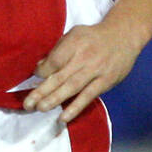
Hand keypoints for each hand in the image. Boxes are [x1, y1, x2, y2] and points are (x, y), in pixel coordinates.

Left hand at [23, 15, 142, 122]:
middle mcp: (84, 57)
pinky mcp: (105, 81)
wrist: (124, 35)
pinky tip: (63, 117)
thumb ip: (58, 50)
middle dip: (41, 91)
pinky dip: (75, 107)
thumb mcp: (74, 35)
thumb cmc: (94, 37)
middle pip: (59, 77)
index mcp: (74, 43)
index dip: (41, 71)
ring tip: (40, 109)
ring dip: (54, 100)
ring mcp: (95, 70)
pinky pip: (88, 96)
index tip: (34, 77)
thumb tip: (40, 67)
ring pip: (72, 88)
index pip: (53, 61)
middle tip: (27, 104)